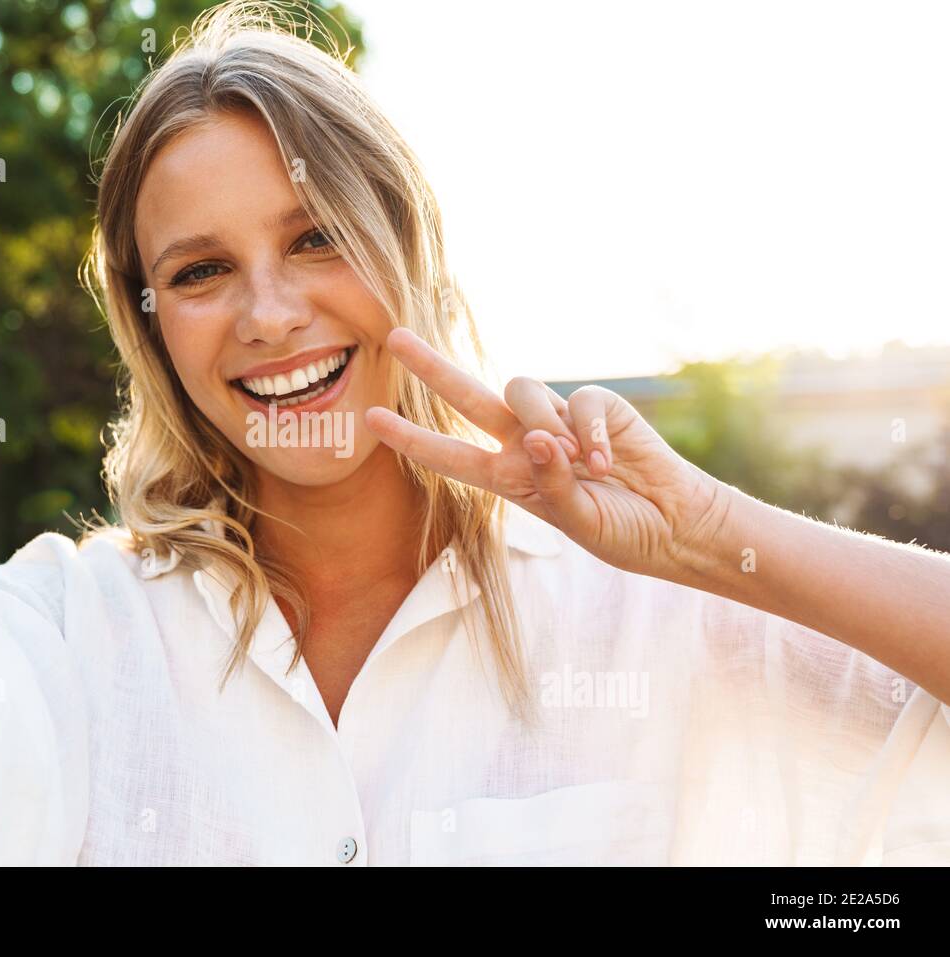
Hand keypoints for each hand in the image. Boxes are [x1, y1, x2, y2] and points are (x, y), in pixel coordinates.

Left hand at [364, 328, 728, 580]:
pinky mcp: (595, 404)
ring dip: (543, 422)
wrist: (675, 523)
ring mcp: (558, 420)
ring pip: (522, 390)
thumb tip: (538, 438)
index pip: (450, 454)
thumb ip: (551, 485)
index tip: (371, 418)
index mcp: (508, 478)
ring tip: (581, 464)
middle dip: (431, 367)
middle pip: (468, 396)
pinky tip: (607, 461)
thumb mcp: (577, 522)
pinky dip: (590, 431)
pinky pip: (578, 400)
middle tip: (394, 337)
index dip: (412, 437)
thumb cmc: (622, 529)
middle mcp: (525, 442)